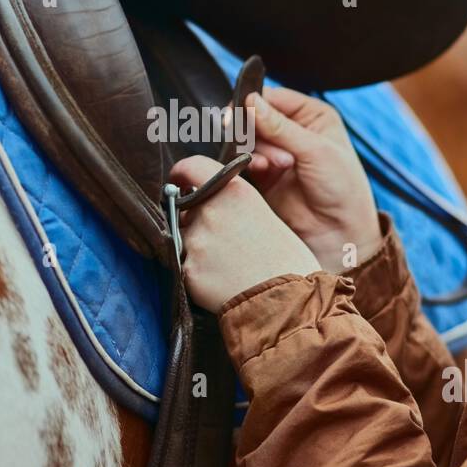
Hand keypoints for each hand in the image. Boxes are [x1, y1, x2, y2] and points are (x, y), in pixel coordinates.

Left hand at [169, 155, 321, 312]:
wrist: (287, 299)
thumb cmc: (286, 259)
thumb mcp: (264, 214)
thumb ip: (231, 202)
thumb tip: (206, 201)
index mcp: (233, 190)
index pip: (190, 167)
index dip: (181, 175)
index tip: (179, 183)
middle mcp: (210, 210)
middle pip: (182, 208)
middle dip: (192, 220)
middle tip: (219, 240)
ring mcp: (196, 241)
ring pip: (181, 239)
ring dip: (195, 249)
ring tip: (225, 264)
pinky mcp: (188, 270)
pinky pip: (184, 267)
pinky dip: (196, 273)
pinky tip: (220, 279)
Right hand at [243, 88, 382, 272]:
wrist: (339, 232)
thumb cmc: (343, 188)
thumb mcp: (315, 150)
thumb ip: (279, 126)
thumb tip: (251, 101)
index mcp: (312, 116)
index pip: (274, 98)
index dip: (254, 102)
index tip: (241, 110)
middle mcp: (293, 131)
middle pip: (255, 117)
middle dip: (255, 129)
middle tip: (254, 139)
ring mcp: (276, 153)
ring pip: (248, 139)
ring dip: (256, 149)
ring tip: (275, 165)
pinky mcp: (264, 176)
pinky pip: (245, 161)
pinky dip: (249, 163)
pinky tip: (262, 170)